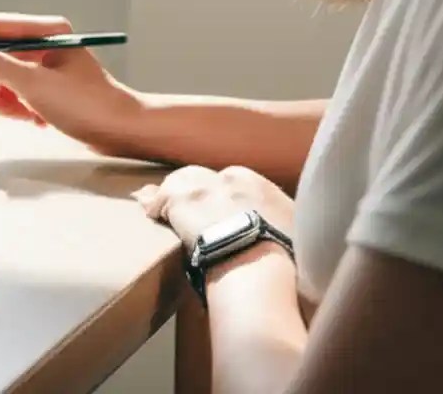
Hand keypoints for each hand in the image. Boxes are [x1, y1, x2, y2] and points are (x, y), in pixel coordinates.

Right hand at [0, 12, 138, 147]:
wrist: (121, 131)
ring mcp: (43, 65)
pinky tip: (35, 119)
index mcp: (45, 31)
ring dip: (2, 100)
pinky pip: (13, 92)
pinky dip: (16, 108)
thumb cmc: (89, 106)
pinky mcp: (45, 86)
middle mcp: (43, 43)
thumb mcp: (35, 85)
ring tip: (22, 116)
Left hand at [133, 165, 294, 251]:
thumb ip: (282, 220)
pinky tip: (148, 210)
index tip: (215, 207)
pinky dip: (154, 202)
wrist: (258, 264)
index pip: (231, 182)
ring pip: (181, 182)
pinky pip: (161, 196)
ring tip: (155, 201)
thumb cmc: (282, 255)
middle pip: (203, 178)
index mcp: (257, 184)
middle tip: (184, 202)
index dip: (218, 195)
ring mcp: (204, 187)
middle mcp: (229, 178)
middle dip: (193, 189)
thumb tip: (283, 228)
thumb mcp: (294, 231)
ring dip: (171, 193)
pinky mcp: (183, 200)